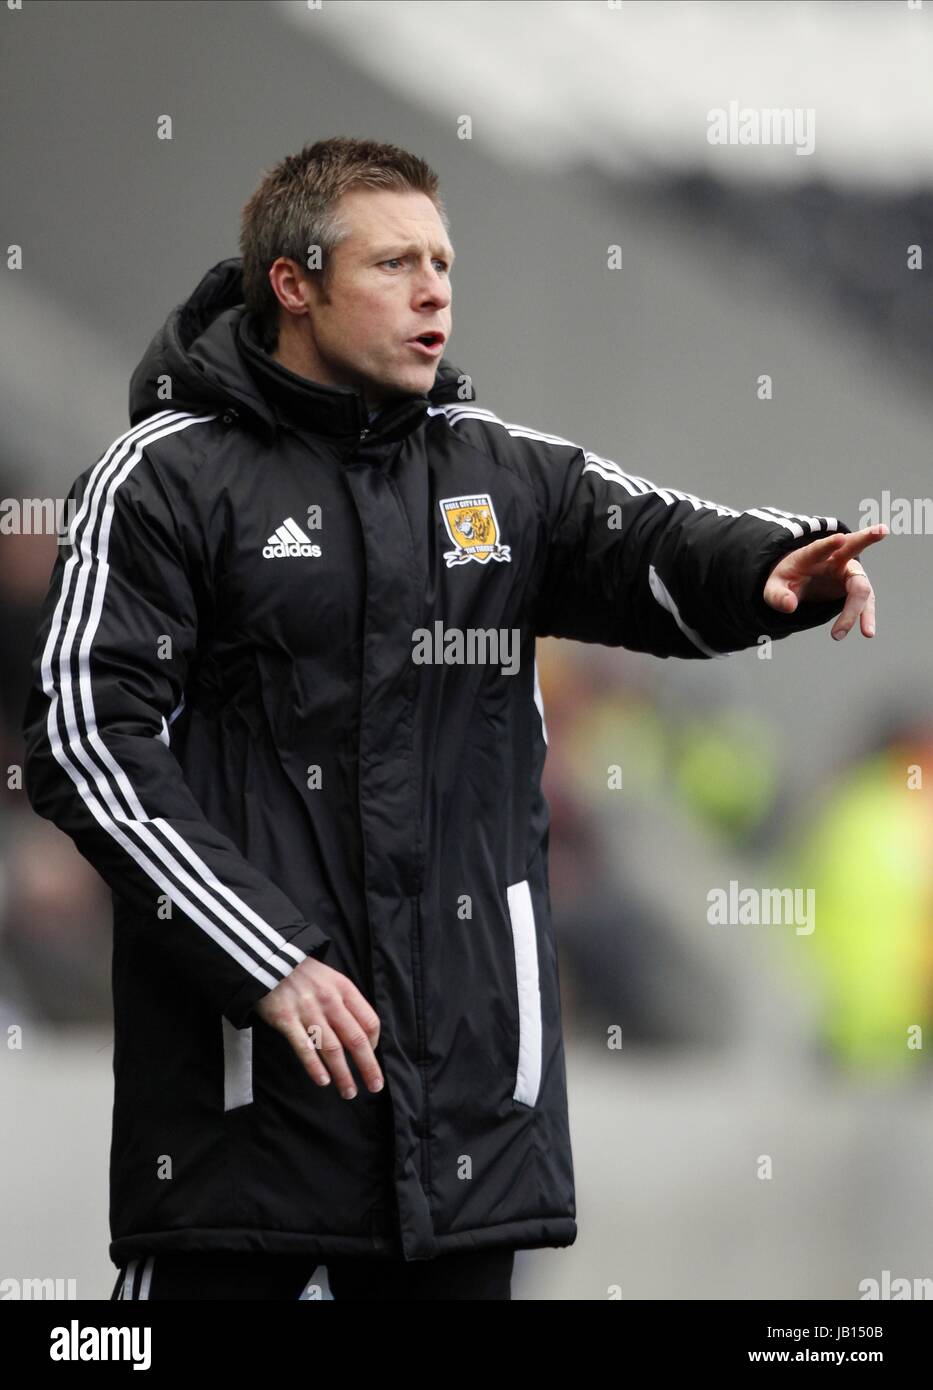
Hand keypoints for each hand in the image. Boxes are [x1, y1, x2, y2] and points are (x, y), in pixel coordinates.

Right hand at [254, 957, 382, 1099]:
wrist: (268, 959)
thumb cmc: (303, 974)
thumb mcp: (331, 979)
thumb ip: (345, 1002)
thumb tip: (362, 1033)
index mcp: (344, 989)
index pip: (369, 1021)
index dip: (374, 1044)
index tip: (371, 1057)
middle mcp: (330, 1000)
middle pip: (356, 1039)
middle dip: (367, 1067)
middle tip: (374, 1086)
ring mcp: (307, 1010)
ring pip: (332, 1048)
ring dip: (343, 1074)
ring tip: (348, 1091)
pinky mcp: (285, 1019)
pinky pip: (304, 1047)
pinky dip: (315, 1067)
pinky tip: (323, 1081)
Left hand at [763, 523, 886, 639]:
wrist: (797, 583)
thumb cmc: (785, 582)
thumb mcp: (773, 589)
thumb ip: (778, 596)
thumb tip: (790, 605)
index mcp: (810, 555)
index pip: (819, 548)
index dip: (828, 544)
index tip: (840, 537)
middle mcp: (834, 558)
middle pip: (852, 547)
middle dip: (867, 537)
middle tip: (882, 530)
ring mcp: (848, 572)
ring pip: (860, 586)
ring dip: (858, 609)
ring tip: (864, 633)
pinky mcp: (855, 587)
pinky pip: (864, 602)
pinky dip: (866, 616)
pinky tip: (868, 632)